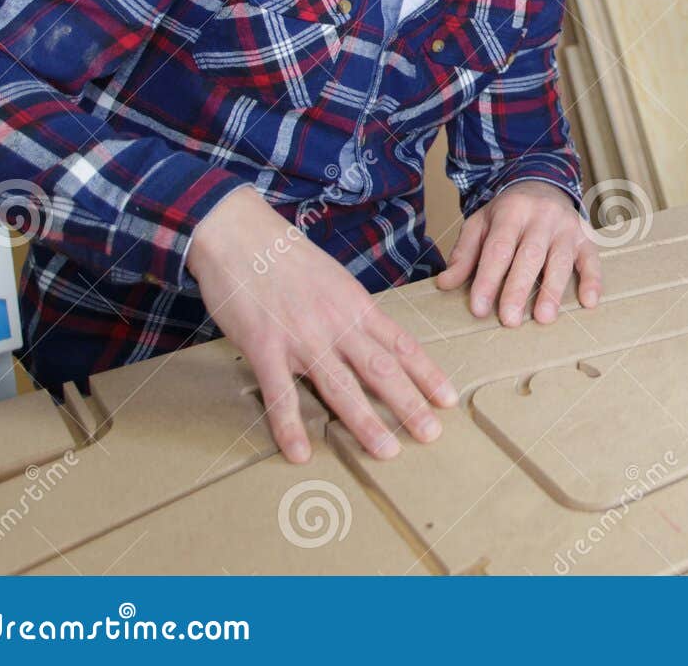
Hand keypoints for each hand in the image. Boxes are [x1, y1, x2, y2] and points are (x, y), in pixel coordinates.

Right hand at [189, 186, 456, 463]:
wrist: (239, 235)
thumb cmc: (287, 257)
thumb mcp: (334, 280)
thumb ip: (352, 312)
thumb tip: (372, 338)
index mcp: (356, 306)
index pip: (401, 345)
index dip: (427, 374)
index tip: (448, 398)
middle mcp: (337, 324)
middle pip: (381, 370)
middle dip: (409, 404)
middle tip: (432, 434)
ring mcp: (301, 338)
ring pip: (341, 387)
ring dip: (365, 422)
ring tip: (387, 451)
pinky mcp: (265, 348)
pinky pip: (280, 394)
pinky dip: (290, 426)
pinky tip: (300, 453)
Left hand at [434, 180, 601, 325]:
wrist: (543, 184)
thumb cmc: (508, 214)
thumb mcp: (481, 224)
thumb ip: (465, 254)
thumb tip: (445, 284)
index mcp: (511, 212)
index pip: (498, 249)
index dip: (487, 279)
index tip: (479, 309)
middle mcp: (541, 217)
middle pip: (529, 255)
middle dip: (518, 289)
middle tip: (509, 320)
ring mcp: (567, 226)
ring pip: (560, 259)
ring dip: (553, 290)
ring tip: (543, 318)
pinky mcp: (586, 236)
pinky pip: (592, 259)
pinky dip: (593, 280)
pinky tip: (589, 302)